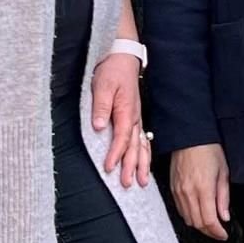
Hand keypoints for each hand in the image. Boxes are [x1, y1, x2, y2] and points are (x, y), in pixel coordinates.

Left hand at [90, 51, 150, 187]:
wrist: (123, 58)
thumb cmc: (112, 70)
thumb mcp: (102, 85)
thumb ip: (100, 106)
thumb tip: (99, 126)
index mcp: (126, 110)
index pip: (122, 137)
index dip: (116, 153)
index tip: (110, 167)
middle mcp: (135, 117)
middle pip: (134, 146)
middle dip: (131, 166)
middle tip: (127, 184)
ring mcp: (138, 118)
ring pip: (142, 146)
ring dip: (142, 164)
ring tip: (141, 182)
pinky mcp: (136, 118)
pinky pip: (143, 140)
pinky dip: (144, 154)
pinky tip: (144, 165)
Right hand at [170, 144, 231, 239]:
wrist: (189, 137)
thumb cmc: (208, 150)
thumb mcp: (223, 173)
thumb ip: (223, 197)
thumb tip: (224, 216)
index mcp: (203, 189)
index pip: (209, 220)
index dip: (217, 232)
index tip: (223, 235)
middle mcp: (188, 192)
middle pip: (197, 223)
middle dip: (209, 231)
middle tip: (218, 232)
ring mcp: (178, 191)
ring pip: (187, 218)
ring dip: (199, 225)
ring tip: (210, 224)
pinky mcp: (172, 188)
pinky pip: (179, 209)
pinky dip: (189, 216)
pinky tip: (198, 213)